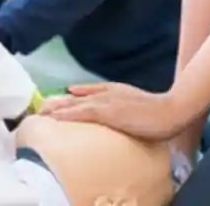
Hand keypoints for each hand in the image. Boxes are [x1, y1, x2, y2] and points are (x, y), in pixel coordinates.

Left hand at [40, 82, 189, 141]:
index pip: (84, 93)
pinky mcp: (110, 111)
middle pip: (75, 97)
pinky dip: (69, 114)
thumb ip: (116, 101)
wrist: (171, 111)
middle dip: (56, 103)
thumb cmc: (156, 111)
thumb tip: (95, 102)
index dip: (66, 99)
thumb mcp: (133, 102)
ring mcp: (108, 101)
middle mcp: (107, 93)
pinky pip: (84, 112)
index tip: (51, 104)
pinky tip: (57, 118)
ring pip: (76, 104)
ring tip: (41, 114)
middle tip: (39, 110)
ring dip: (57, 109)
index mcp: (112, 90)